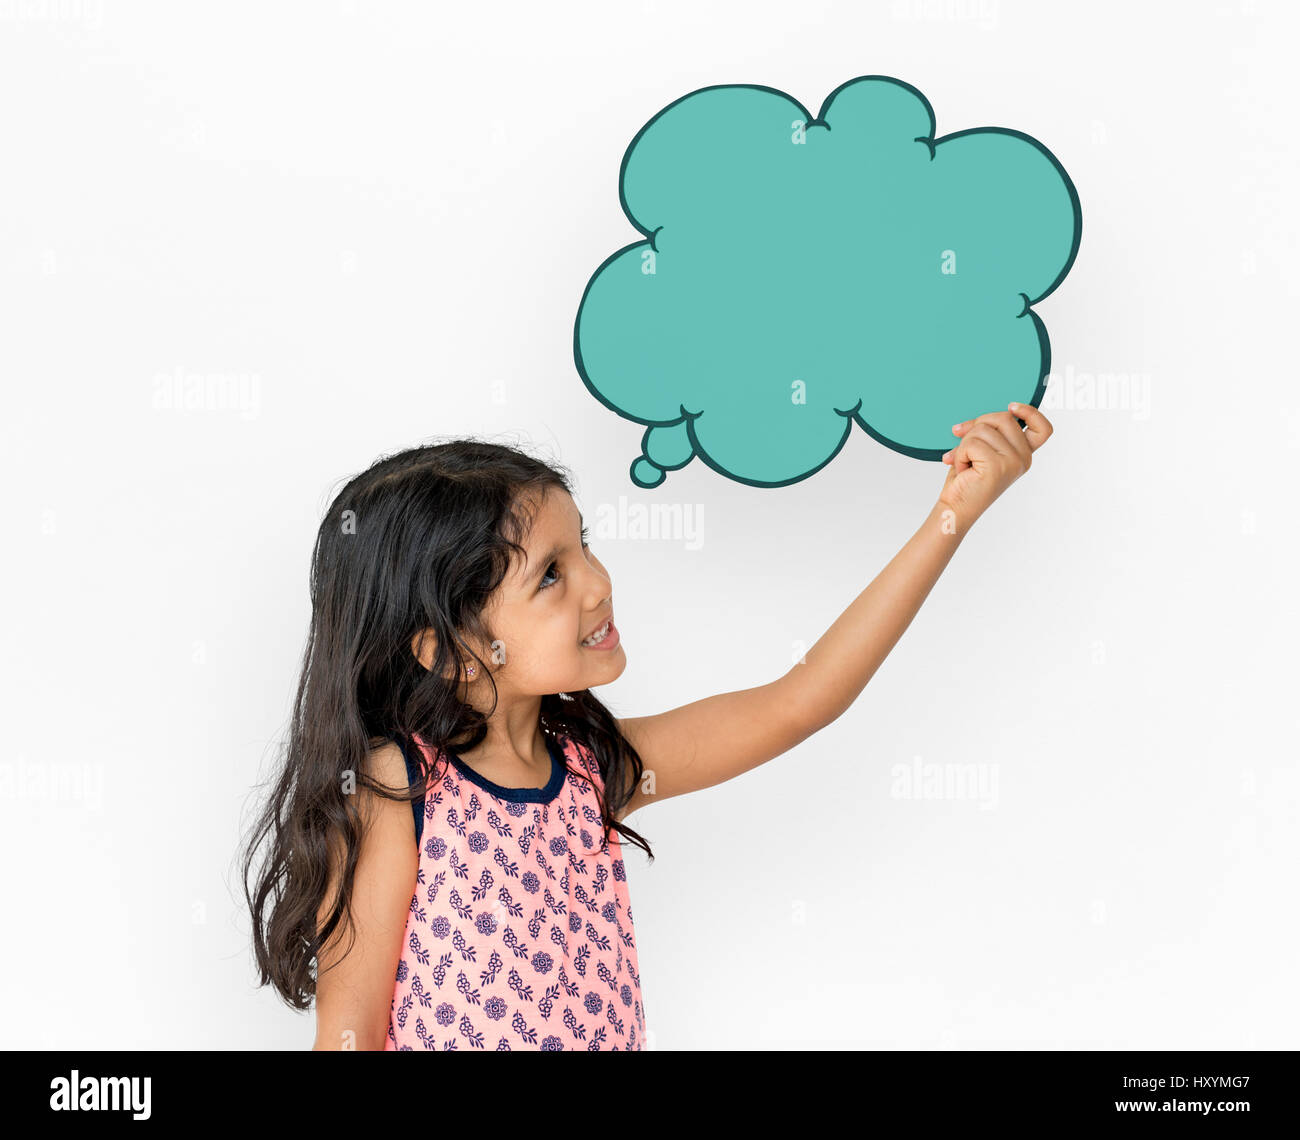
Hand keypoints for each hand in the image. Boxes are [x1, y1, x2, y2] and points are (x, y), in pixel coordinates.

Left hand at [937, 402, 1052, 528]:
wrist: (955, 508)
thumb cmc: (966, 479)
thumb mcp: (982, 449)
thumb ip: (990, 433)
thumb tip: (978, 421)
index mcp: (1023, 454)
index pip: (1043, 429)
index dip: (1030, 412)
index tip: (1011, 407)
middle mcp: (1023, 458)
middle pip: (1003, 418)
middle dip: (977, 425)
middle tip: (963, 443)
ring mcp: (1013, 462)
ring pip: (983, 429)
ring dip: (964, 444)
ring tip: (965, 463)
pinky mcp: (997, 466)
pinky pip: (972, 443)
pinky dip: (960, 454)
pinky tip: (963, 469)